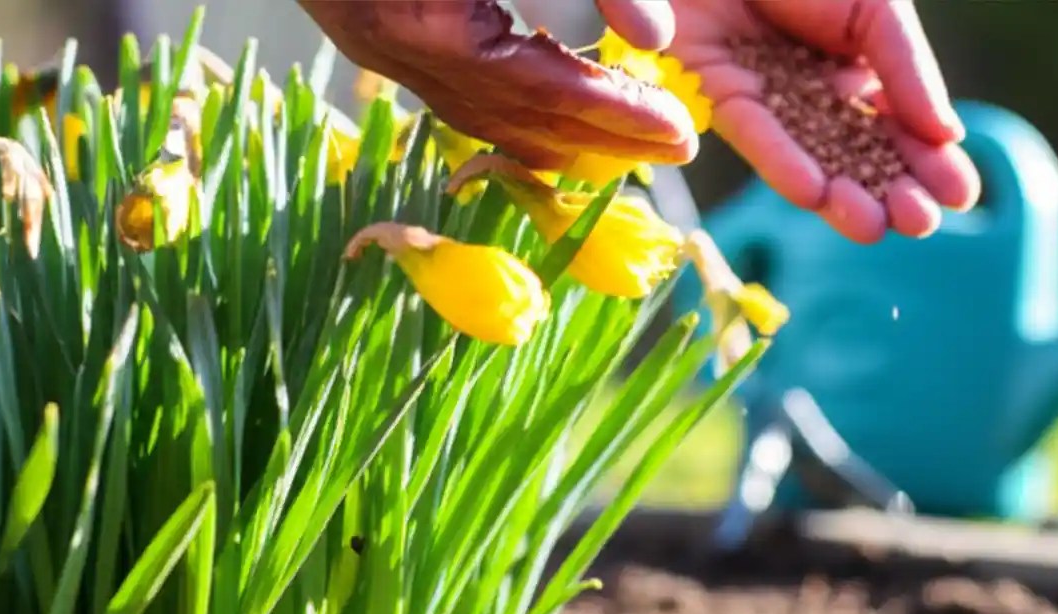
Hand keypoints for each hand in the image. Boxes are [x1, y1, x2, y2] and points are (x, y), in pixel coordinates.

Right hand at [298, 0, 698, 170]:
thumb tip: (652, 36)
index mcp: (424, 23)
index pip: (542, 87)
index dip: (617, 113)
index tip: (681, 132)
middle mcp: (397, 47)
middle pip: (518, 119)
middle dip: (603, 136)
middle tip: (675, 147)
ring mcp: (380, 45)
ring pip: (484, 115)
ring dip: (562, 131)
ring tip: (628, 139)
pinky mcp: (376, 30)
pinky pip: (458, 94)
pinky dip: (517, 109)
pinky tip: (555, 108)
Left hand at [664, 0, 980, 241]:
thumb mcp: (876, 11)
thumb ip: (907, 73)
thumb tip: (949, 136)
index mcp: (857, 70)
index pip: (898, 129)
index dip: (928, 163)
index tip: (959, 196)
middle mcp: (812, 95)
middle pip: (855, 155)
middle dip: (889, 191)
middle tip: (919, 223)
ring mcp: (768, 100)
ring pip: (807, 159)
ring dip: (841, 197)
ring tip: (873, 228)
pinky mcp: (719, 97)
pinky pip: (755, 136)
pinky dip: (784, 165)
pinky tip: (815, 193)